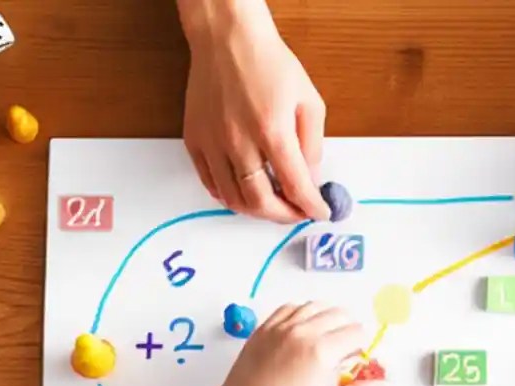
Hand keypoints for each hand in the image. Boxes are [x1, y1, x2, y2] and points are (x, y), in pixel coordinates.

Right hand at [182, 1, 328, 222]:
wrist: (227, 39)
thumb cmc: (268, 63)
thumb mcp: (309, 99)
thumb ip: (312, 143)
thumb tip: (309, 177)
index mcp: (273, 130)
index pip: (296, 186)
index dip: (311, 207)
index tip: (319, 213)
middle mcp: (239, 142)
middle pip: (261, 202)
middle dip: (284, 216)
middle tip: (296, 213)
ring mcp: (213, 143)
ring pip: (233, 199)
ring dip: (256, 211)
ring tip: (272, 206)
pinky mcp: (195, 141)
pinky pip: (210, 183)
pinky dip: (229, 197)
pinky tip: (244, 193)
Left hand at [213, 302, 382, 385]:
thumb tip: (381, 383)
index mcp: (320, 352)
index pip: (356, 333)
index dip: (361, 347)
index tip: (354, 361)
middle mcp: (302, 332)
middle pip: (339, 314)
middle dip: (348, 330)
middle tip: (342, 351)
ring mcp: (280, 326)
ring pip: (316, 306)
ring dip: (327, 318)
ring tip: (324, 339)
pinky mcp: (265, 327)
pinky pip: (290, 308)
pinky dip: (303, 314)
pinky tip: (303, 331)